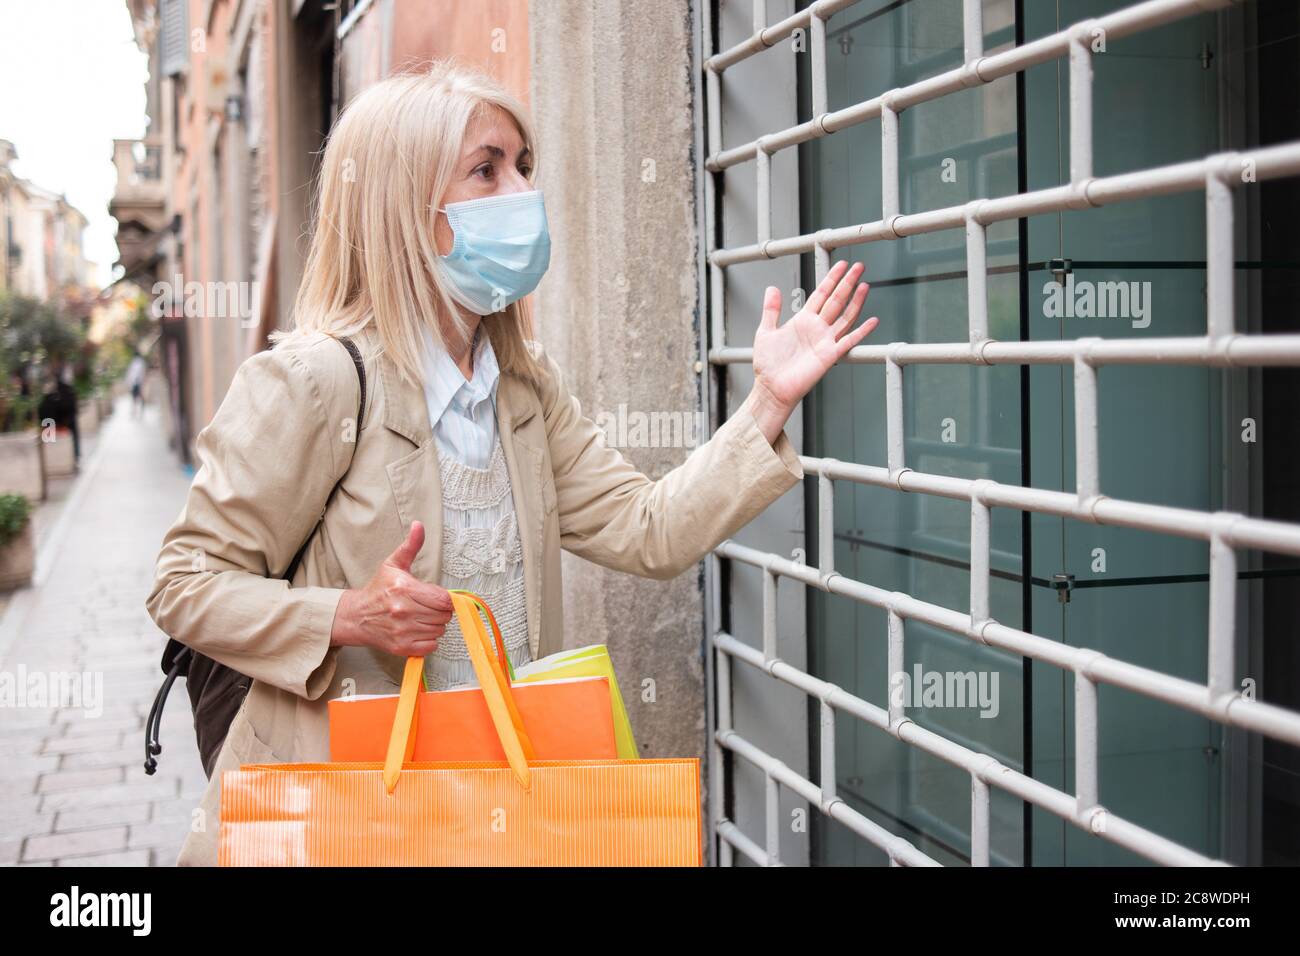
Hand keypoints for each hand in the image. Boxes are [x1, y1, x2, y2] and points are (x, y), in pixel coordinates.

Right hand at [330, 521, 452, 656]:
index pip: (444, 599)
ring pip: (439, 630)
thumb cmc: (378, 590)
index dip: (445, 599)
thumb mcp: (393, 564)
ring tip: (420, 617)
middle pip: (444, 615)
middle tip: (427, 606)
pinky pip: (432, 645)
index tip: (436, 596)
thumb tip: (419, 526)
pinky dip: (428, 639)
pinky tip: (417, 630)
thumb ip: (410, 546)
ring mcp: (402, 631)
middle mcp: (404, 611)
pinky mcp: (402, 647)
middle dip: (440, 611)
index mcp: (404, 589)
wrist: (356, 616)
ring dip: (434, 624)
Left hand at [741, 260, 878, 443]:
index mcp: (803, 320)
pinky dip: (861, 332)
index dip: (831, 279)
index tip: (841, 265)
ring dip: (855, 301)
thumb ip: (771, 310)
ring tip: (865, 285)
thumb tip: (772, 289)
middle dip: (847, 283)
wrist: (771, 387)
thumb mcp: (766, 331)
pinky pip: (848, 341)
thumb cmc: (768, 364)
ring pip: (845, 316)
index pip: (821, 294)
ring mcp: (825, 341)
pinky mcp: (829, 356)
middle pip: (836, 300)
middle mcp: (817, 328)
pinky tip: (873, 321)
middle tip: (859, 266)